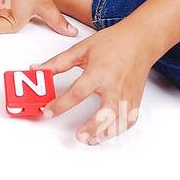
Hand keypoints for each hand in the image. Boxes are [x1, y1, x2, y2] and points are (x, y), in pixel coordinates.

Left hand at [37, 24, 153, 144]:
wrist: (140, 40)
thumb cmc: (113, 42)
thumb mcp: (81, 48)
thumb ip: (58, 62)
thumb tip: (38, 70)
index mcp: (99, 71)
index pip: (77, 92)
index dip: (61, 104)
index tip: (49, 112)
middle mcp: (114, 85)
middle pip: (106, 112)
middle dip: (93, 127)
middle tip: (79, 135)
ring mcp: (127, 94)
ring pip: (120, 120)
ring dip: (106, 133)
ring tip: (91, 140)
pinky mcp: (135, 99)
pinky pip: (129, 119)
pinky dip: (119, 129)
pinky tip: (107, 133)